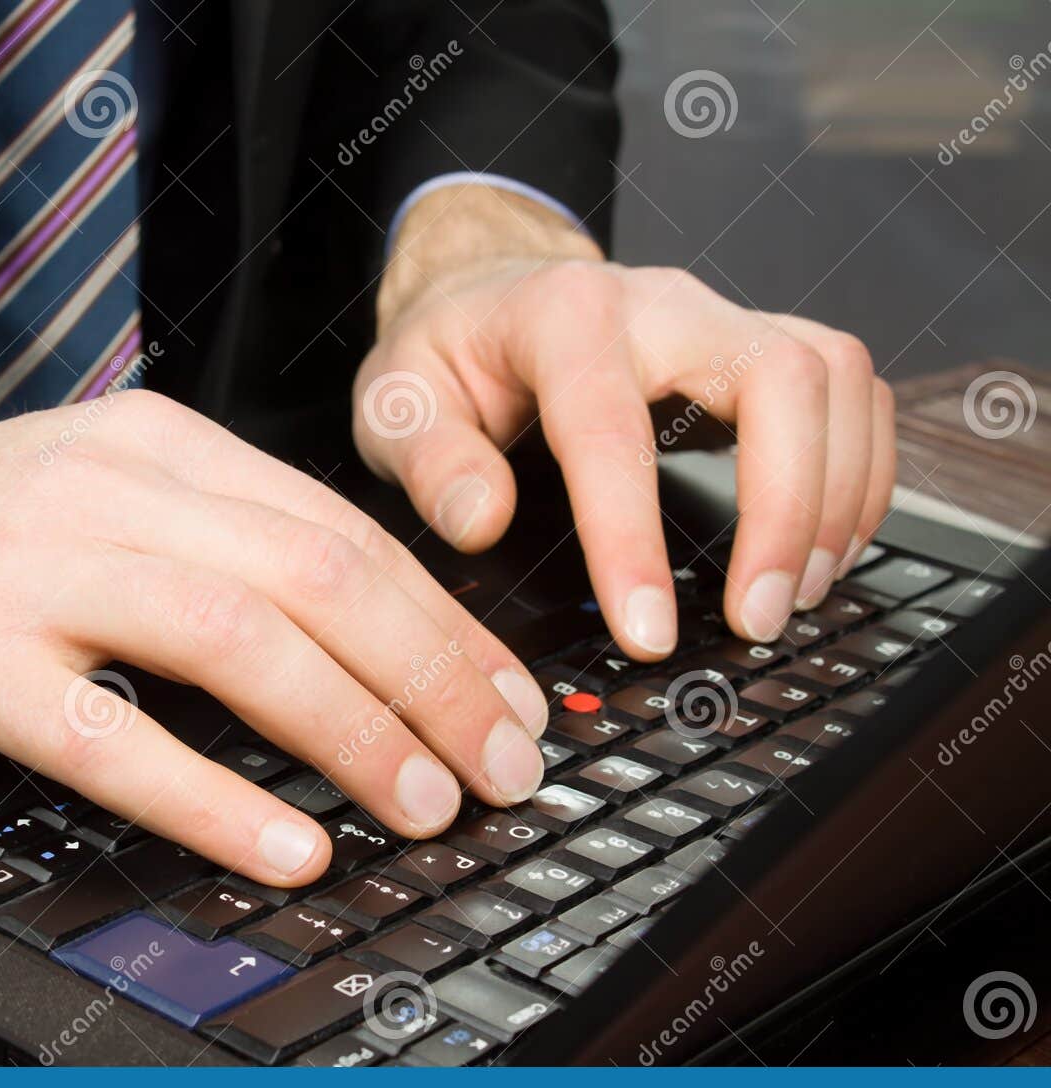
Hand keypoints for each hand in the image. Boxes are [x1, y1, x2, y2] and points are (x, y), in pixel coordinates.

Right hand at [0, 393, 551, 884]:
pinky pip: (110, 734)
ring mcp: (34, 570)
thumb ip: (212, 540)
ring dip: (354, 729)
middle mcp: (109, 490)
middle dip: (436, 677)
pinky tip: (284, 844)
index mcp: (158, 445)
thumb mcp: (92, 491)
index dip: (445, 622)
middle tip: (507, 764)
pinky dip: (212, 795)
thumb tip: (359, 639)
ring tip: (426, 804)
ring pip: (236, 639)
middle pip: (317, 576)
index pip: (341, 529)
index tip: (512, 698)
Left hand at [355, 185, 895, 658]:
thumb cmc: (448, 354)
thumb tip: (478, 519)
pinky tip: (820, 548)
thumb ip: (427, 459)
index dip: (632, 536)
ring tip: (794, 594)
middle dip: (787, 506)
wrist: (488, 292)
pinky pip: (848, 392)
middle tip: (760, 616)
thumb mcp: (398, 402)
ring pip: (833, 376)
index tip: (645, 628)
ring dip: (836, 495)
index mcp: (563, 316)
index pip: (611, 426)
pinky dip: (857, 473)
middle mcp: (661, 302)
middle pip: (778, 373)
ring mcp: (721, 318)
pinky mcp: (758, 345)